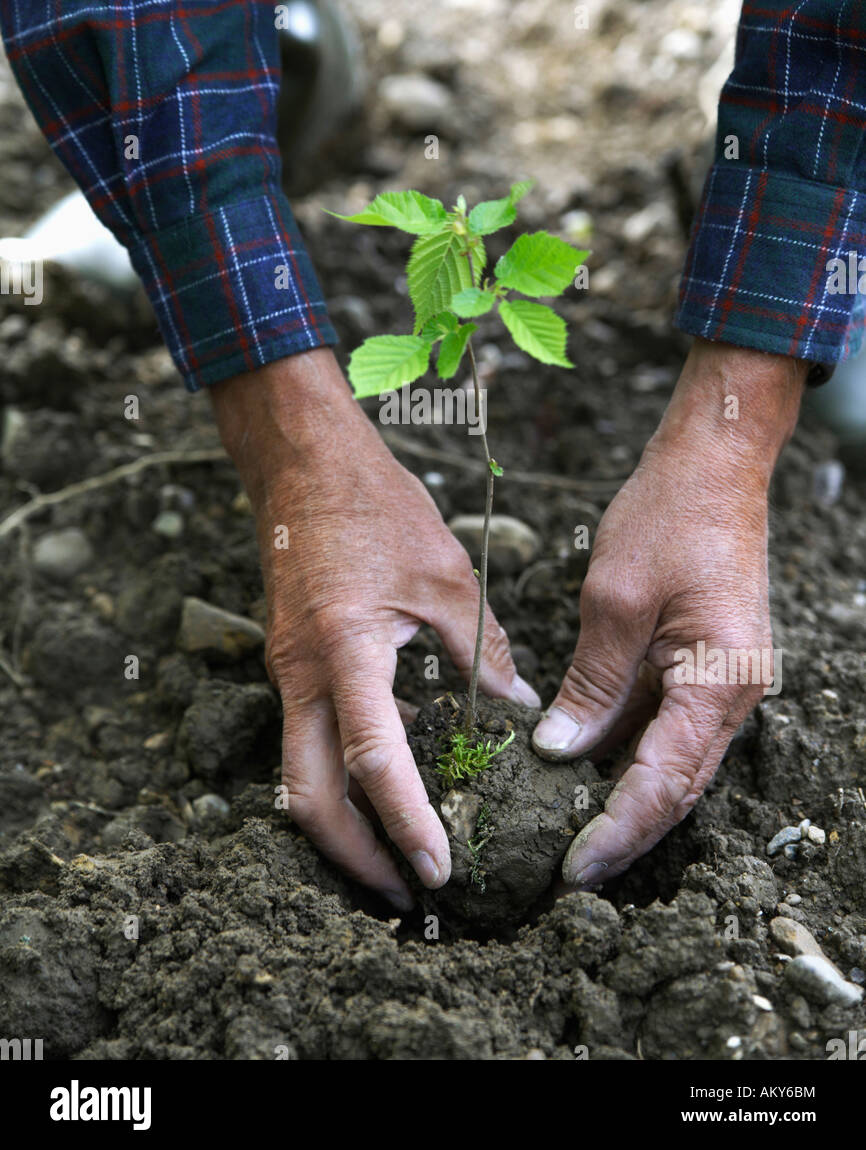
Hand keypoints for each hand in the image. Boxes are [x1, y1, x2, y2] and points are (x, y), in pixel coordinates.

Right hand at [210, 348, 538, 909]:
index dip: (407, 825)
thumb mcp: (445, 575)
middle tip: (406, 896)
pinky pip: (306, 739)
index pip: (373, 762)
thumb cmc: (374, 507)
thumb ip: (482, 649)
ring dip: (342, 825)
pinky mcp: (290, 663)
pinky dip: (340, 776)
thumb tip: (519, 710)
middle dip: (354, 857)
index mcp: (344, 652)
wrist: (301, 462)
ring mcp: (287, 672)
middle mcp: (301, 674)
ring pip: (298, 776)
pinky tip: (387, 784)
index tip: (440, 872)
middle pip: (307, 798)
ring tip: (397, 858)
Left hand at [532, 339, 807, 887]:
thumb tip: (559, 751)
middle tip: (568, 872)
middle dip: (624, 831)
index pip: (662, 782)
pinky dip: (631, 753)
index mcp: (718, 683)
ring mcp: (723, 680)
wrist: (713, 465)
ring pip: (674, 760)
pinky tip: (587, 768)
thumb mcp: (614, 601)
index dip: (616, 831)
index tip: (573, 868)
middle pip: (677, 786)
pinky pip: (669, 725)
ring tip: (570, 833)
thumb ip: (591, 684)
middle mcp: (731, 694)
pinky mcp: (706, 663)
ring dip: (627, 798)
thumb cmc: (668, 517)